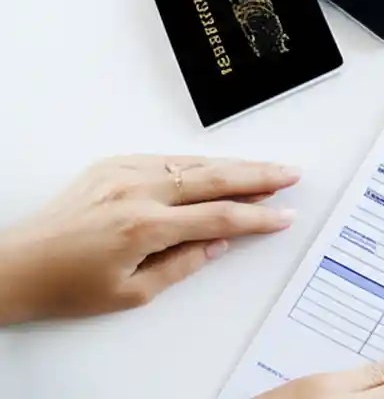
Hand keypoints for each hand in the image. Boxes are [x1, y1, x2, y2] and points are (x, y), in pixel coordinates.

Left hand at [0, 155, 300, 323]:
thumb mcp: (131, 292)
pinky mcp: (111, 165)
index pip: (219, 218)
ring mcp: (122, 173)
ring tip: (264, 168)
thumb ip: (182, 265)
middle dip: (259, 176)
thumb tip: (216, 245)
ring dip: (232, 165)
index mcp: (144, 226)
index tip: (283, 215)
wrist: (16, 265)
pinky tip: (215, 167)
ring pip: (192, 163)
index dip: (257, 218)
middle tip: (289, 174)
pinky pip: (165, 158)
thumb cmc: (66, 285)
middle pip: (215, 178)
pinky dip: (195, 163)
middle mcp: (136, 192)